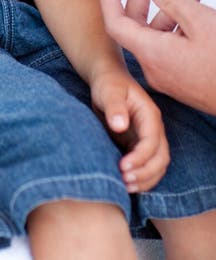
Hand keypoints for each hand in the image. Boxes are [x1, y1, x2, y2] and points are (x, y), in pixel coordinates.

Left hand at [90, 68, 168, 192]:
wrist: (107, 80)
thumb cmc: (109, 84)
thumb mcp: (109, 91)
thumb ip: (114, 106)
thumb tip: (120, 125)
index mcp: (149, 115)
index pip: (152, 142)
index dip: (141, 157)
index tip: (123, 167)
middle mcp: (153, 129)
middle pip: (160, 158)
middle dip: (146, 173)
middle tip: (125, 181)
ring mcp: (147, 138)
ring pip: (156, 166)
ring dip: (145, 179)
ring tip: (126, 187)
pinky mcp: (138, 145)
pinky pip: (145, 166)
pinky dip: (140, 178)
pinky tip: (125, 184)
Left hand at [101, 0, 215, 113]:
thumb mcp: (199, 21)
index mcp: (152, 53)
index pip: (114, 23)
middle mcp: (154, 68)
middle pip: (134, 30)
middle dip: (140, 3)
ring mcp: (168, 78)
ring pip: (155, 39)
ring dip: (165, 15)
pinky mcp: (182, 82)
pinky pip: (168, 51)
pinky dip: (175, 31)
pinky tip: (196, 18)